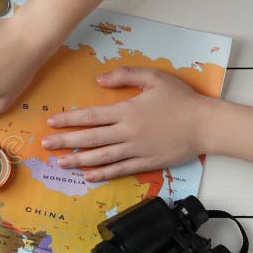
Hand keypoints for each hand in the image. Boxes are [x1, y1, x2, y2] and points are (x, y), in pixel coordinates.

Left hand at [42, 67, 212, 180]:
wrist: (206, 125)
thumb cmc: (181, 100)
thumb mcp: (154, 78)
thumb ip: (125, 75)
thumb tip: (99, 78)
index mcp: (127, 111)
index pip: (91, 116)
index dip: (69, 119)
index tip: (51, 122)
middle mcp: (127, 132)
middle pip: (90, 138)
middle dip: (65, 142)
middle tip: (46, 145)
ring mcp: (136, 149)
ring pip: (101, 157)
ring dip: (78, 160)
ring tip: (60, 163)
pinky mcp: (146, 162)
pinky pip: (120, 170)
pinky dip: (103, 174)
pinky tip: (88, 176)